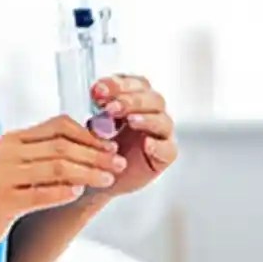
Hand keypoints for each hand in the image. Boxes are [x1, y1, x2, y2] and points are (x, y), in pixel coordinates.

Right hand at [0, 117, 124, 261]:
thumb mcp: (12, 168)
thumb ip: (41, 156)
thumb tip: (87, 149)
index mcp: (12, 139)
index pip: (59, 125)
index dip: (90, 135)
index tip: (111, 146)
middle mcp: (6, 152)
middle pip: (63, 145)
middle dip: (97, 154)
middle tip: (118, 163)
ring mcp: (2, 176)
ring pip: (58, 167)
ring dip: (89, 172)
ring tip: (108, 179)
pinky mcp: (1, 202)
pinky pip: (40, 194)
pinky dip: (63, 192)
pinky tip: (78, 193)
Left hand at [91, 75, 177, 195]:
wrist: (106, 178)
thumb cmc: (105, 147)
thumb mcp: (97, 124)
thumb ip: (99, 108)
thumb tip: (95, 93)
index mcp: (137, 101)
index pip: (136, 84)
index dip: (119, 84)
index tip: (98, 90)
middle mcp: (153, 114)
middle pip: (152, 99)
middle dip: (130, 100)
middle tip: (110, 107)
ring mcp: (162, 134)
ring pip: (162, 120)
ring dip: (145, 118)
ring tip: (130, 120)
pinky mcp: (165, 156)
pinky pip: (167, 149)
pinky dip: (158, 145)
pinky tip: (147, 144)